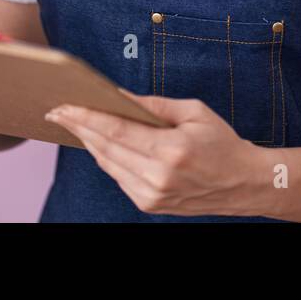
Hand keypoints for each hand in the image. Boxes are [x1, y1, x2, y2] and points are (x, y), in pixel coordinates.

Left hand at [44, 90, 267, 216]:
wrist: (243, 184)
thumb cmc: (222, 142)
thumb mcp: (194, 111)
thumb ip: (154, 105)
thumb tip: (118, 95)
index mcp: (172, 151)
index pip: (117, 131)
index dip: (86, 118)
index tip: (64, 106)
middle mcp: (159, 177)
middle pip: (105, 149)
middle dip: (79, 127)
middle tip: (57, 111)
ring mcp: (152, 195)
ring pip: (108, 164)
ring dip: (88, 142)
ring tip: (72, 122)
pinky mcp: (150, 204)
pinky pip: (118, 177)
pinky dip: (105, 157)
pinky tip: (97, 142)